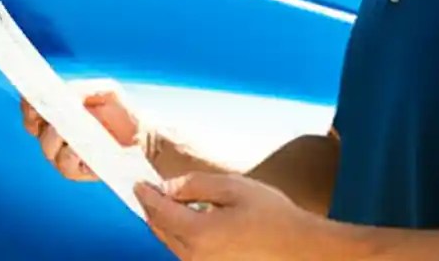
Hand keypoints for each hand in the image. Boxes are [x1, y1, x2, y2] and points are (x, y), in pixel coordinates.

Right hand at [20, 80, 147, 180]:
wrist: (143, 134)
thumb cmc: (121, 110)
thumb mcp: (104, 91)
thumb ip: (82, 90)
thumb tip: (64, 95)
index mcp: (58, 112)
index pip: (33, 110)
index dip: (29, 107)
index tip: (33, 103)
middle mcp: (57, 135)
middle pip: (36, 130)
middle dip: (41, 122)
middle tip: (52, 115)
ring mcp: (65, 154)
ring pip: (48, 149)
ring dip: (55, 138)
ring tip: (66, 131)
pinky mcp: (78, 171)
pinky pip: (66, 165)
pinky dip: (70, 156)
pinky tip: (78, 149)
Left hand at [134, 173, 332, 260]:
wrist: (299, 249)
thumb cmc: (272, 216)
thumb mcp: (233, 187)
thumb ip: (195, 185)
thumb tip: (168, 187)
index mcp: (198, 233)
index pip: (159, 211)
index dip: (147, 195)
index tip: (139, 183)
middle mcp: (194, 257)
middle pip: (160, 230)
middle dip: (152, 209)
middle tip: (149, 191)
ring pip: (171, 243)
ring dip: (166, 223)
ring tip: (168, 203)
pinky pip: (186, 252)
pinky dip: (180, 235)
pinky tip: (189, 222)